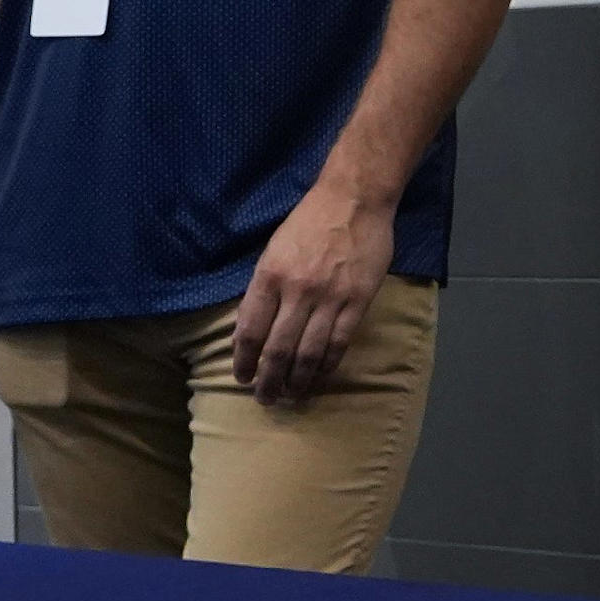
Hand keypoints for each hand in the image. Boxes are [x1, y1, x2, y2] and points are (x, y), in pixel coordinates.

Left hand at [234, 183, 395, 406]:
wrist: (353, 201)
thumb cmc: (308, 223)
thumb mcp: (273, 251)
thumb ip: (263, 289)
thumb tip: (251, 329)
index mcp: (269, 276)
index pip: (250, 330)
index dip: (244, 360)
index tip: (242, 378)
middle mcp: (296, 290)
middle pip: (277, 349)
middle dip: (268, 380)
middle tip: (265, 399)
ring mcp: (329, 298)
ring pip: (309, 352)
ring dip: (298, 380)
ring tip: (292, 396)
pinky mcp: (357, 301)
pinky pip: (339, 342)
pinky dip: (328, 365)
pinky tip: (320, 377)